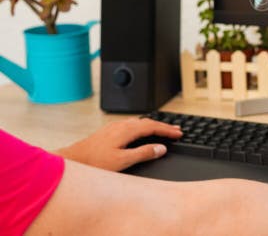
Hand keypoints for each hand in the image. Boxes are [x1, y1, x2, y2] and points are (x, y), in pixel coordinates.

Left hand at [56, 118, 182, 171]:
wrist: (72, 161)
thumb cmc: (94, 162)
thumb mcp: (122, 161)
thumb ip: (143, 153)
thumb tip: (160, 148)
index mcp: (126, 130)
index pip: (153, 127)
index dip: (167, 130)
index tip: (178, 133)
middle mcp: (120, 126)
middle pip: (147, 122)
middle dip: (162, 126)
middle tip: (175, 130)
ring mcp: (113, 127)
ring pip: (138, 122)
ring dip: (152, 125)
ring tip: (161, 129)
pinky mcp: (107, 132)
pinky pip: (129, 124)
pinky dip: (141, 127)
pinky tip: (138, 132)